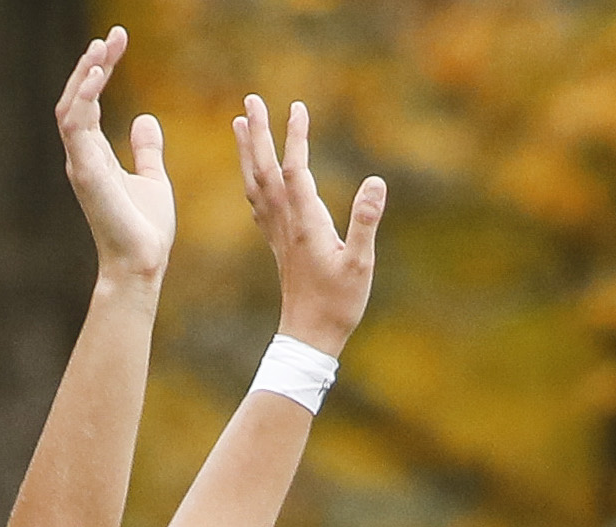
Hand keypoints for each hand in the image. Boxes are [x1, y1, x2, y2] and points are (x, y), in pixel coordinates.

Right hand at [56, 29, 175, 283]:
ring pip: (70, 106)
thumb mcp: (152, 179)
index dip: (101, 69)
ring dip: (85, 75)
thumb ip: (146, 150)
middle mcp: (82, 154)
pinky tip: (100, 75)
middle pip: (78, 97)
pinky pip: (75, 126)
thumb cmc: (145, 228)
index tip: (118, 41)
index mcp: (95, 153)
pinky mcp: (85, 171)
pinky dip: (84, 97)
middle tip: (113, 35)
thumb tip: (146, 118)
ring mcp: (80, 162)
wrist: (142, 263)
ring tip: (103, 47)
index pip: (91, 100)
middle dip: (93, 63)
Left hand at [236, 96, 383, 354]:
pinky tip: (251, 173)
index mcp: (305, 224)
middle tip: (250, 100)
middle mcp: (285, 223)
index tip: (297, 107)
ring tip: (239, 123)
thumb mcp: (360, 264)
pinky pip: (257, 203)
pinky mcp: (277, 244)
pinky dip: (250, 179)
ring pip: (255, 183)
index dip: (295, 137)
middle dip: (258, 133)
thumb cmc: (339, 304)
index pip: (296, 170)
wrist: (309, 336)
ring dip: (247, 152)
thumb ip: (365, 222)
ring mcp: (277, 233)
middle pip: (266, 169)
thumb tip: (376, 182)